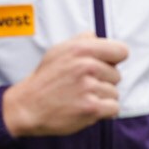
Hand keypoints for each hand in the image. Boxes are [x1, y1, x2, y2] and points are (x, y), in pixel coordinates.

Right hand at [2, 34, 126, 136]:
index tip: (104, 66)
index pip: (121, 50)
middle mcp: (87, 65)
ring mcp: (89, 87)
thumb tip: (96, 36)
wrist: (26, 107)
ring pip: (114, 93)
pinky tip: (85, 108)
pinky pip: (114, 108)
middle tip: (81, 86)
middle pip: (117, 75)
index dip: (114, 60)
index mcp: (81, 49)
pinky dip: (103, 112)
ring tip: (80, 97)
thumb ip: (80, 41)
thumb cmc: (45, 80)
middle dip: (103, 82)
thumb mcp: (58, 51)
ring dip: (101, 98)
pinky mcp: (91, 107)